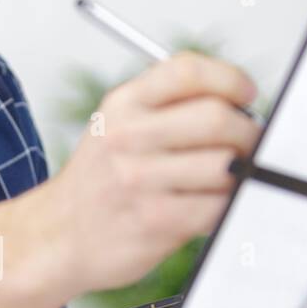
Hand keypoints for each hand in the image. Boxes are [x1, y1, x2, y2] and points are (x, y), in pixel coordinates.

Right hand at [52, 51, 260, 292]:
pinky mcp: (154, 222)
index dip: (230, 80)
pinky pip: (216, 208)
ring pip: (224, 166)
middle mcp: (126, 137)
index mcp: (122, 104)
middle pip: (216, 118)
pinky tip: (211, 206)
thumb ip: (168, 106)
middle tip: (249, 145)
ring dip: (240, 174)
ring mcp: (138, 181)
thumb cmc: (101, 181)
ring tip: (228, 180)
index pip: (188, 71)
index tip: (245, 96)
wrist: (57, 236)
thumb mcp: (116, 125)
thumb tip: (241, 108)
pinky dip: (226, 207)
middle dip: (248, 133)